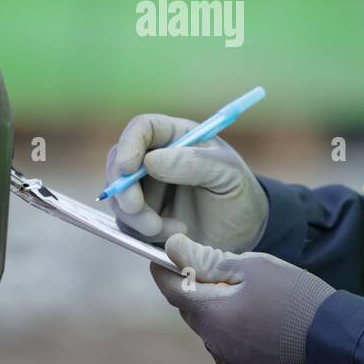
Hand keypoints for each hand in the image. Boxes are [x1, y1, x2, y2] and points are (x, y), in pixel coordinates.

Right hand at [104, 113, 267, 252]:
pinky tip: (177, 235)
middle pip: (118, 163)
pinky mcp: (143, 218)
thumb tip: (149, 161)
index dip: (129, 144)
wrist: (245, 234)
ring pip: (119, 198)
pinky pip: (128, 224)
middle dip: (123, 188)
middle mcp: (155, 160)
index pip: (142, 129)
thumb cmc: (240, 194)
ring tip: (176, 229)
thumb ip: (194, 163)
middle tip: (137, 209)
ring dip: (138, 217)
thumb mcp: (228, 174)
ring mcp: (146, 190)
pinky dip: (146, 233)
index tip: (129, 168)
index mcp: (177, 137)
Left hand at [151, 233, 334, 363]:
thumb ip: (207, 259)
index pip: (172, 289)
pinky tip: (262, 326)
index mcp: (212, 314)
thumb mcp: (253, 266)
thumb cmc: (296, 296)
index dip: (165, 270)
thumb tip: (173, 247)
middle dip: (200, 291)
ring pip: (211, 332)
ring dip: (221, 315)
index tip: (163, 256)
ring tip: (254, 302)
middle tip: (225, 275)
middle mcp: (213, 345)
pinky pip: (228, 351)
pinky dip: (235, 337)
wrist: (336, 341)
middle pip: (193, 311)